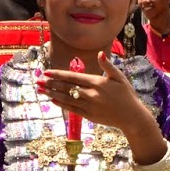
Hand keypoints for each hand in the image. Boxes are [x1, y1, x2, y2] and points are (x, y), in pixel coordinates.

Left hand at [38, 51, 156, 138]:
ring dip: (52, 93)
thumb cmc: (126, 95)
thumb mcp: (119, 77)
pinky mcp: (88, 115)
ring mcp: (89, 106)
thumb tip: (100, 54)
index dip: (58, 74)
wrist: (131, 116)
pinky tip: (53, 100)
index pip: (73, 77)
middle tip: (38, 81)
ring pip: (66, 98)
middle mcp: (90, 94)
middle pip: (66, 87)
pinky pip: (71, 109)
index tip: (46, 72)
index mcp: (97, 82)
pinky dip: (61, 104)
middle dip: (51, 83)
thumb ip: (108, 66)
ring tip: (41, 90)